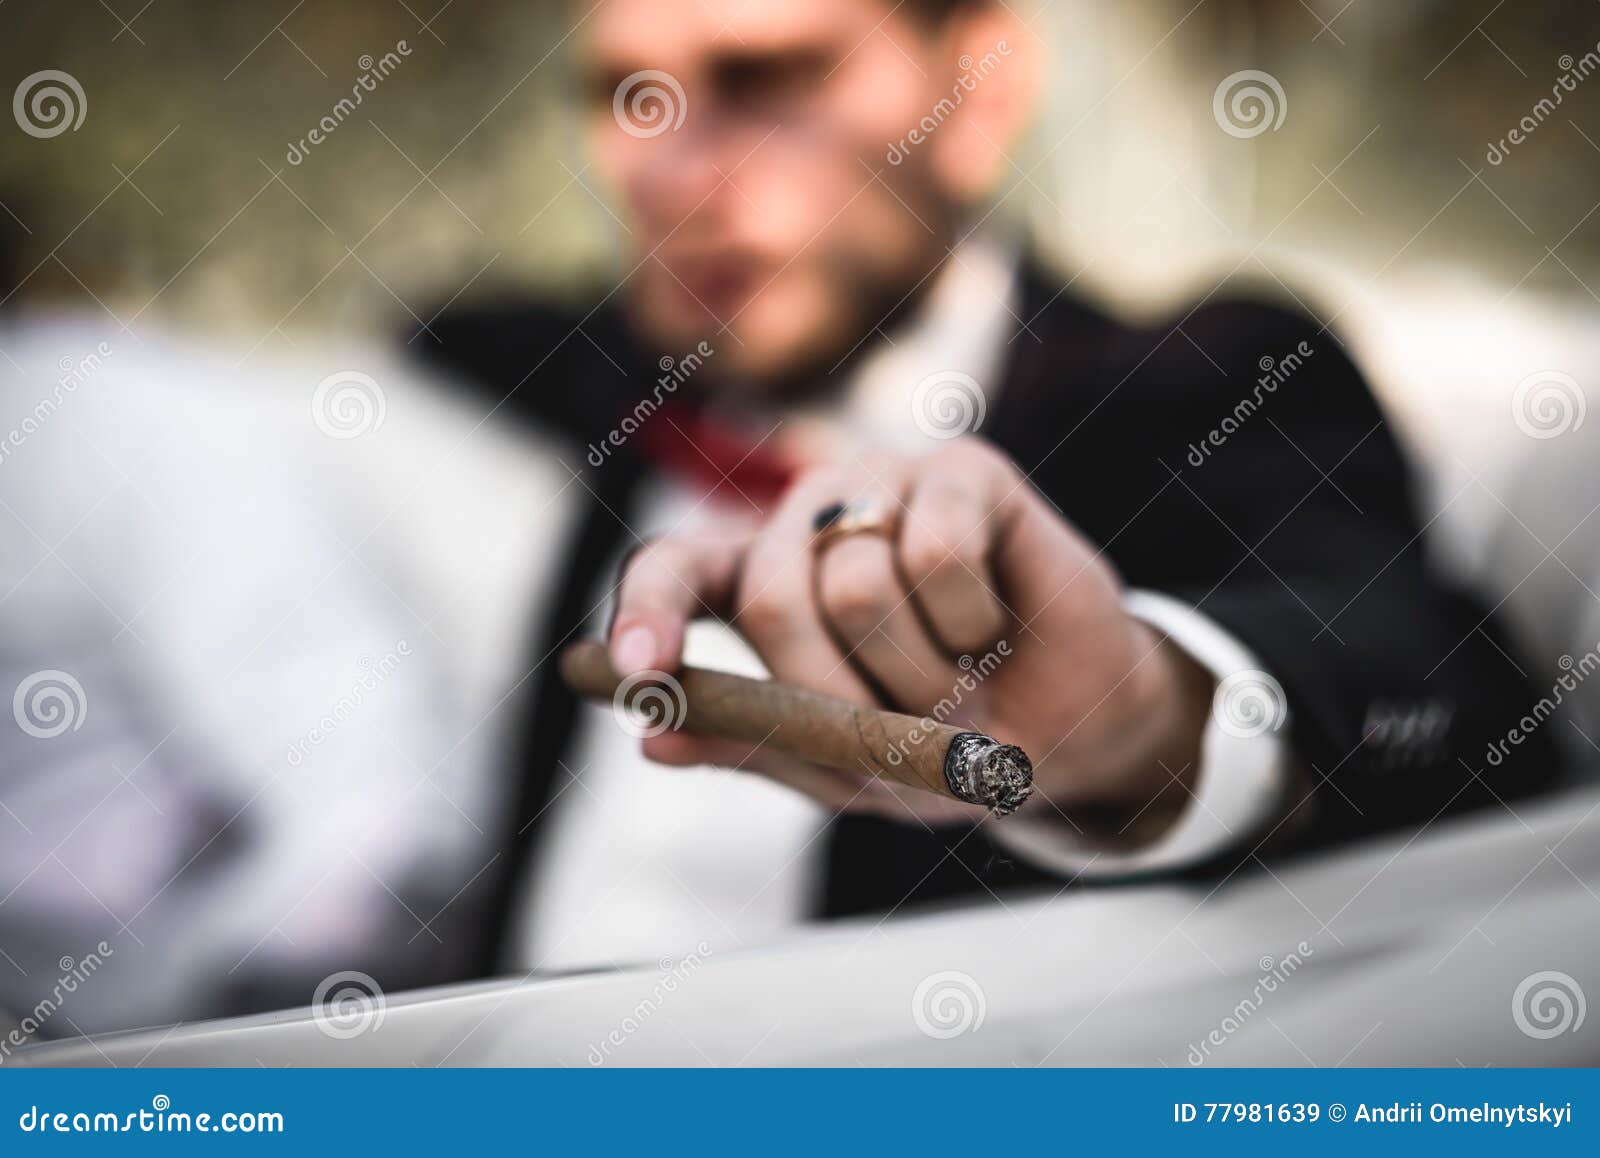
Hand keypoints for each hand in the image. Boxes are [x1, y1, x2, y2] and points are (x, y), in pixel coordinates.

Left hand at [608, 438, 1213, 834]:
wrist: (1074, 727)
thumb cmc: (946, 741)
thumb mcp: (844, 767)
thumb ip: (756, 743)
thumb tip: (649, 741)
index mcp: (761, 582)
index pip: (672, 568)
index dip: (647, 612)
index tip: (640, 671)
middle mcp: (809, 519)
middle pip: (771, 596)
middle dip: (836, 695)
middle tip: (904, 728)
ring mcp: (884, 483)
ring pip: (858, 586)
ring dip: (919, 676)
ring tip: (960, 675)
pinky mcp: (962, 470)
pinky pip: (939, 553)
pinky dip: (972, 621)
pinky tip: (995, 620)